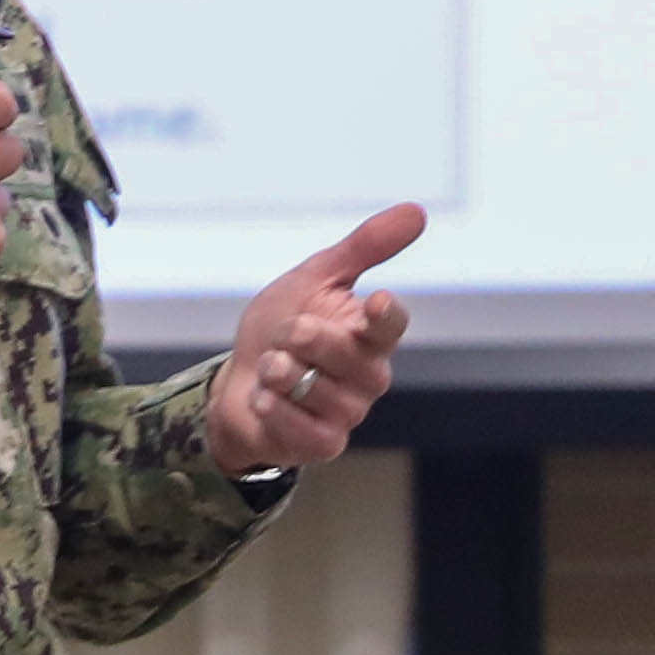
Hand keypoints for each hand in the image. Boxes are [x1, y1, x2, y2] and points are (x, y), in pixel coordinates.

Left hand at [204, 205, 424, 473]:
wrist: (238, 384)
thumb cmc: (280, 330)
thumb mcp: (313, 280)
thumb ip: (362, 248)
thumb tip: (416, 210)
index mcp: (370, 334)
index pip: (389, 324)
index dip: (383, 315)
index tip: (374, 301)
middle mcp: (369, 375)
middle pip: (341, 350)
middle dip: (297, 336)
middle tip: (283, 336)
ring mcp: (349, 413)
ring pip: (310, 385)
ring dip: (276, 371)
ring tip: (272, 371)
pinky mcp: (325, 444)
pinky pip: (300, 425)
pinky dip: (272, 406)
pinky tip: (266, 399)